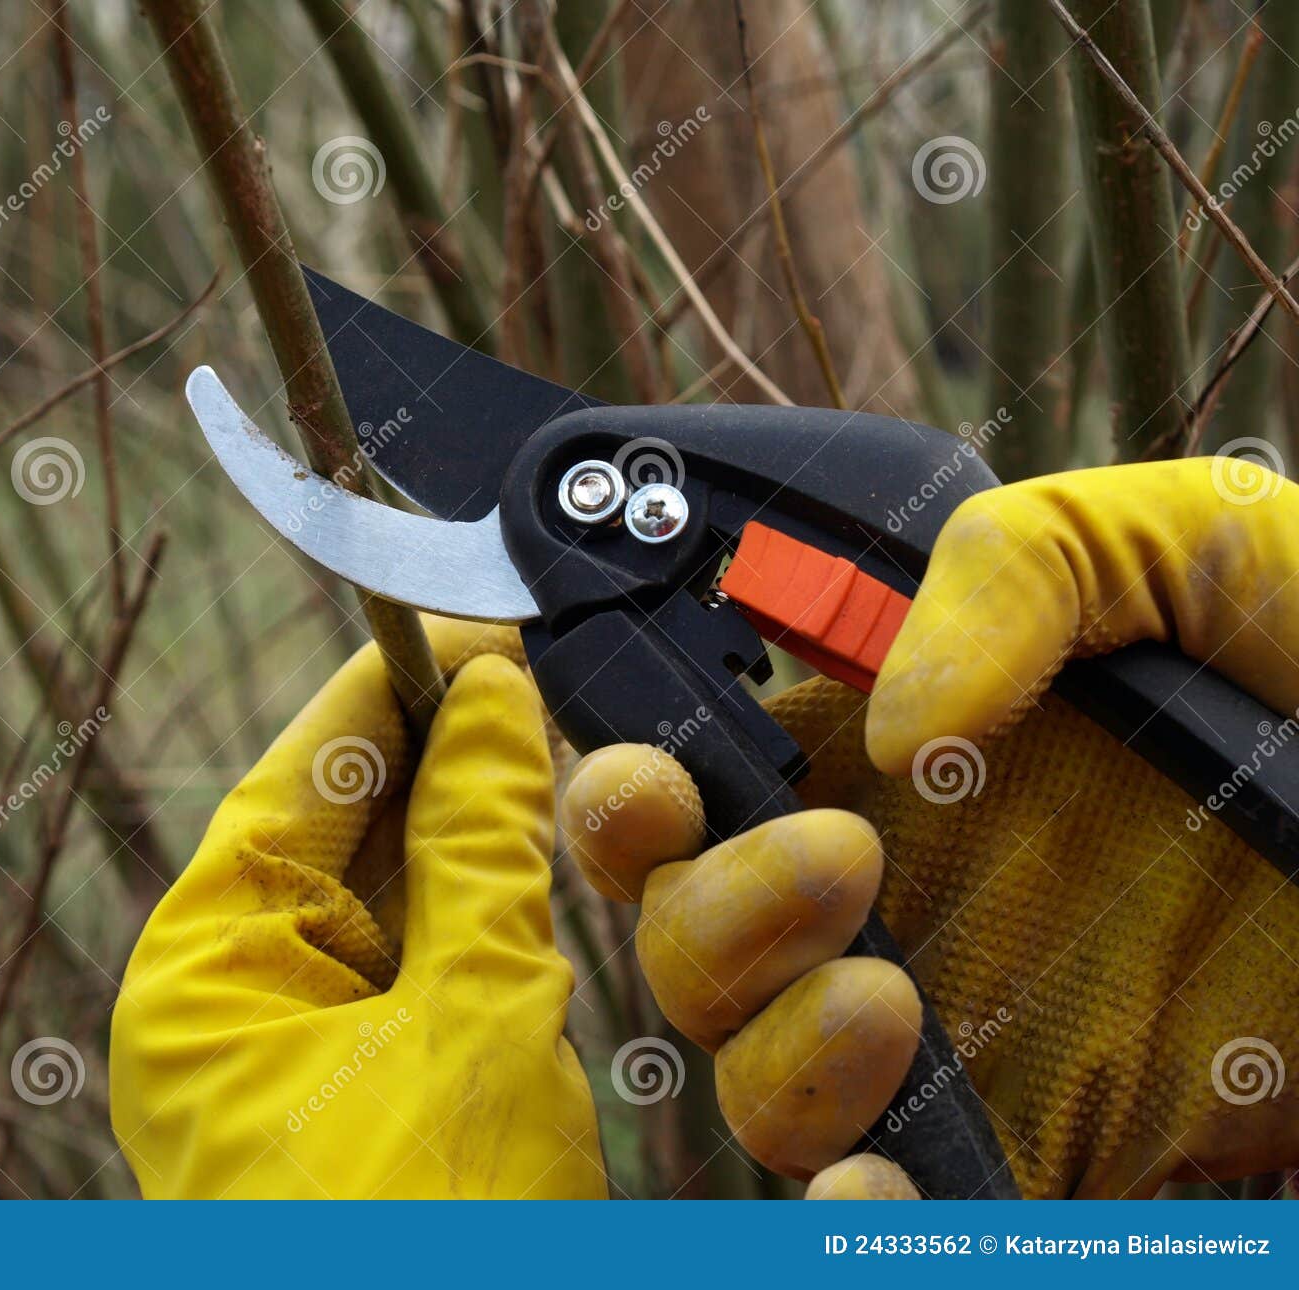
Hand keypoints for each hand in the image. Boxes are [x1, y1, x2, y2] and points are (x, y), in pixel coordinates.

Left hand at [111, 619, 604, 1198]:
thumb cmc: (431, 1241)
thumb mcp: (475, 1016)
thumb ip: (485, 848)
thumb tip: (493, 703)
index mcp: (204, 980)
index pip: (299, 781)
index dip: (390, 690)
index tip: (469, 628)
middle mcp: (226, 1009)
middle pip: (336, 831)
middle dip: (439, 758)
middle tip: (528, 686)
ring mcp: (285, 1056)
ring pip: (380, 901)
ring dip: (462, 838)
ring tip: (539, 765)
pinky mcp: (348, 1093)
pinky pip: (406, 970)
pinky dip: (467, 919)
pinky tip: (523, 866)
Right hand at [564, 459, 1298, 1197]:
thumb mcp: (1181, 549)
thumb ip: (1017, 571)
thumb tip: (889, 717)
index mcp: (897, 759)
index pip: (702, 790)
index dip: (634, 796)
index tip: (653, 789)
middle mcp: (903, 902)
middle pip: (699, 949)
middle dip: (713, 917)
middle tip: (837, 863)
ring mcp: (970, 1037)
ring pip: (768, 1085)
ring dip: (775, 1057)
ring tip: (880, 1007)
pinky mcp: (1059, 1152)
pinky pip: (905, 1205)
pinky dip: (862, 1214)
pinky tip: (883, 1196)